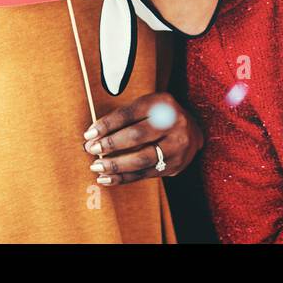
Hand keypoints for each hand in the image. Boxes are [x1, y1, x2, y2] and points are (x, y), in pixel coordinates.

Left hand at [82, 93, 202, 185]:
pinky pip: (145, 174)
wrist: (193, 131)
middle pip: (137, 136)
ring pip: (141, 159)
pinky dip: (124, 178)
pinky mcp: (175, 165)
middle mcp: (175, 123)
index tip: (89, 134)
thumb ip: (125, 117)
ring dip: (115, 165)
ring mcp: (177, 146)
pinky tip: (107, 178)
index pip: (130, 113)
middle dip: (111, 144)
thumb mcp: (147, 107)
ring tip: (96, 166)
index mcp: (164, 103)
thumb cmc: (160, 117)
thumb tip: (93, 135)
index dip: (108, 124)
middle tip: (91, 149)